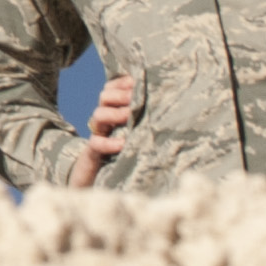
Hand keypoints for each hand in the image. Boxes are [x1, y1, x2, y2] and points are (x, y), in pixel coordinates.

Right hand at [64, 71, 137, 190]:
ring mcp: (98, 136)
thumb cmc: (126, 158)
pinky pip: (97, 143)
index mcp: (115, 113)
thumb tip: (171, 107)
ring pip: (98, 115)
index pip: (113, 88)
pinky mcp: (93, 154)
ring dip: (114, 113)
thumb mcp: (135, 136)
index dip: (122, 83)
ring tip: (129, 116)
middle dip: (119, 94)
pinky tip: (122, 144)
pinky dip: (108, 142)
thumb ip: (145, 123)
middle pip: (104, 97)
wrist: (98, 183)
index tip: (138, 82)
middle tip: (135, 99)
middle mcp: (105, 122)